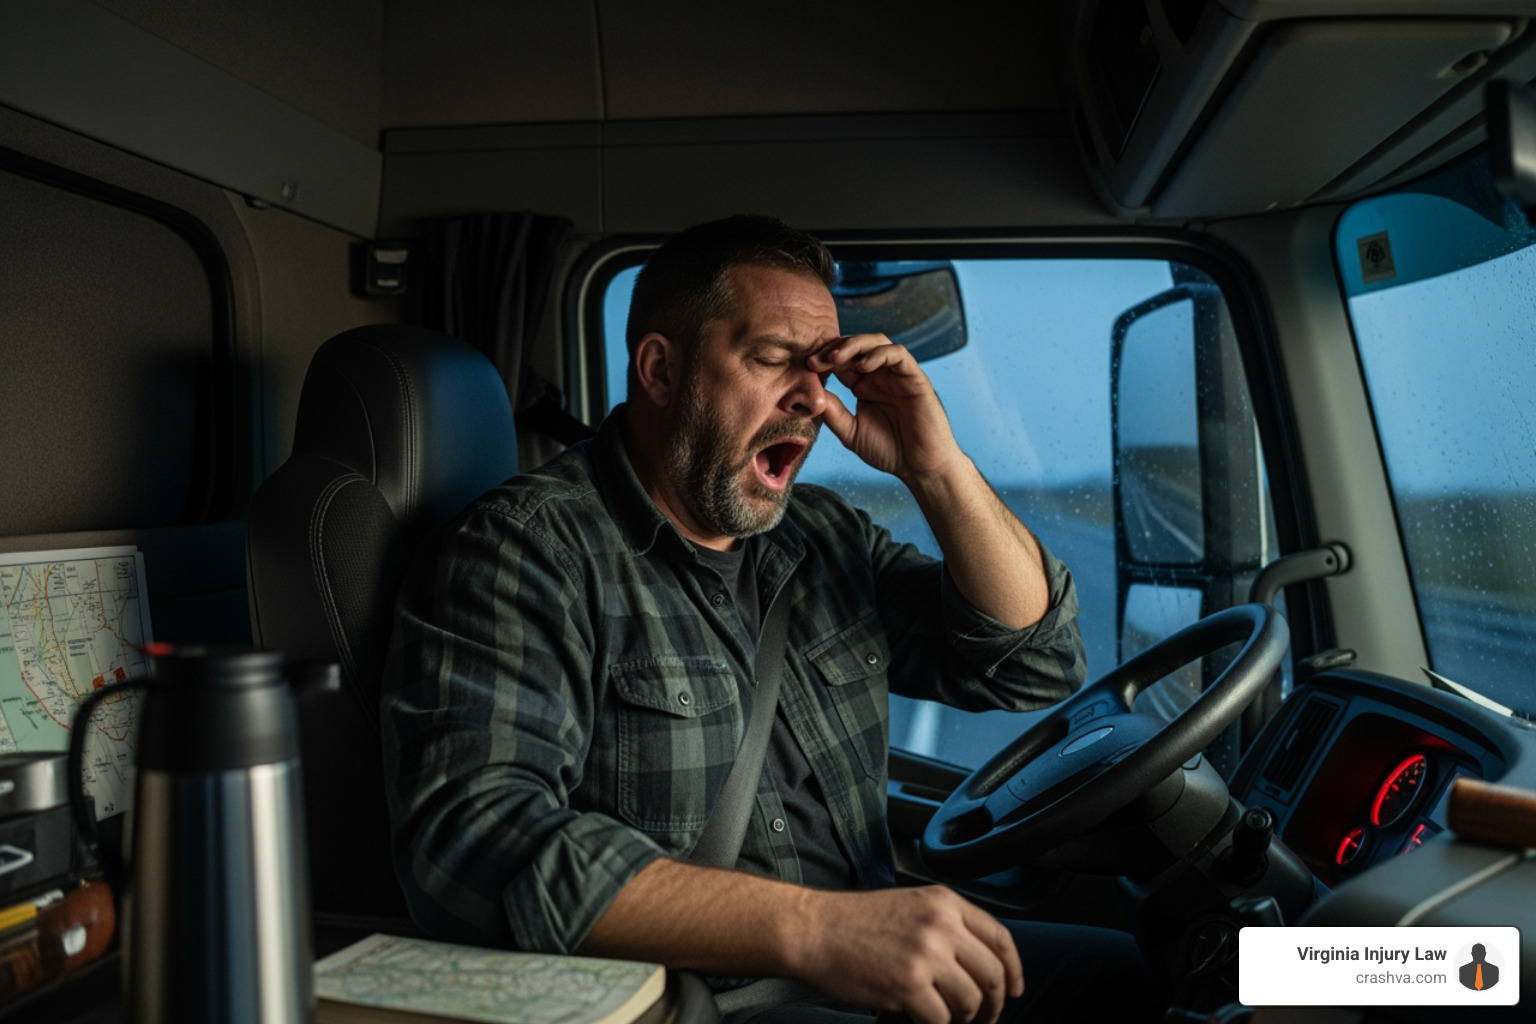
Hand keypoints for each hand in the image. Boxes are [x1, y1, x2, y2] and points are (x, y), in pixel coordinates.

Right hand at [793, 885, 1023, 1023]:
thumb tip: (979, 961)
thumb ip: (947, 925)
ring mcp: (926, 955)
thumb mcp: (911, 905)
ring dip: (964, 1017)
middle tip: (985, 1017)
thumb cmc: (855, 921)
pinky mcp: (909, 985)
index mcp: (945, 902)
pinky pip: (942, 1019)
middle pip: (992, 974)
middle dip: (994, 1003)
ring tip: (949, 1017)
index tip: (1014, 988)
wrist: (815, 930)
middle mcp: (941, 925)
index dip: (1014, 970)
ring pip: (971, 1000)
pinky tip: (924, 1019)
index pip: (1000, 938)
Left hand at [808, 335, 962, 484]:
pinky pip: (898, 354)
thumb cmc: (889, 451)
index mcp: (863, 386)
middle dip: (833, 348)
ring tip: (835, 358)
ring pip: (877, 342)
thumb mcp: (851, 432)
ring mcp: (897, 375)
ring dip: (854, 345)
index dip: (823, 359)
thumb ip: (833, 412)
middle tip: (815, 360)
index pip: (841, 361)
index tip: (805, 366)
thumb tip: (810, 394)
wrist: (920, 467)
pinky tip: (863, 366)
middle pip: (855, 346)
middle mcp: (880, 375)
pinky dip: (880, 354)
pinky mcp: (915, 378)